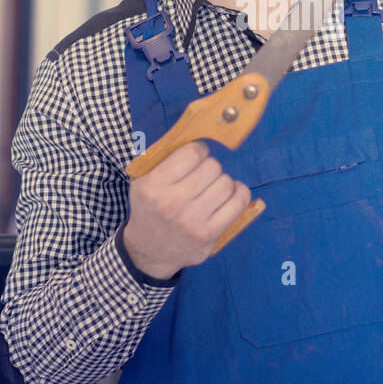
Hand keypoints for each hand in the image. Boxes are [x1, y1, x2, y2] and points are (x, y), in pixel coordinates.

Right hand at [122, 141, 252, 280]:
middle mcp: (172, 203)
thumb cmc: (150, 209)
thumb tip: (197, 131)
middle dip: (211, 167)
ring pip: (226, 182)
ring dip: (224, 181)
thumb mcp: (143, 182)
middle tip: (204, 175)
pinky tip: (230, 195)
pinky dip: (239, 193)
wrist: (148, 251)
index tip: (198, 156)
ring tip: (214, 187)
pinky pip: (238, 202)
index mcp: (153, 186)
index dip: (200, 150)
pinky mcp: (209, 234)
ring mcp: (192, 220)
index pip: (192, 153)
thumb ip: (164, 159)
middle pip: (212, 167)